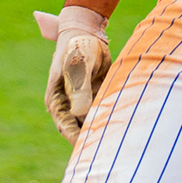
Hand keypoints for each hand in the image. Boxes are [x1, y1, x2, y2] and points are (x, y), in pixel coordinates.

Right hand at [36, 6, 111, 141]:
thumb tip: (79, 114)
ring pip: (93, 122)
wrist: (88, 31)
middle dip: (93, 139)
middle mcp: (68, 105)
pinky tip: (124, 125)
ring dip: (103, 129)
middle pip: (79, 129)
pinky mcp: (95, 97)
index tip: (91, 150)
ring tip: (119, 141)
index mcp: (57, 101)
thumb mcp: (78, 66)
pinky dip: (111, 118)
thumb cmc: (78, 47)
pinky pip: (103, 112)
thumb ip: (80, 89)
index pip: (66, 128)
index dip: (78, 140)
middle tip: (110, 151)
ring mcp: (82, 102)